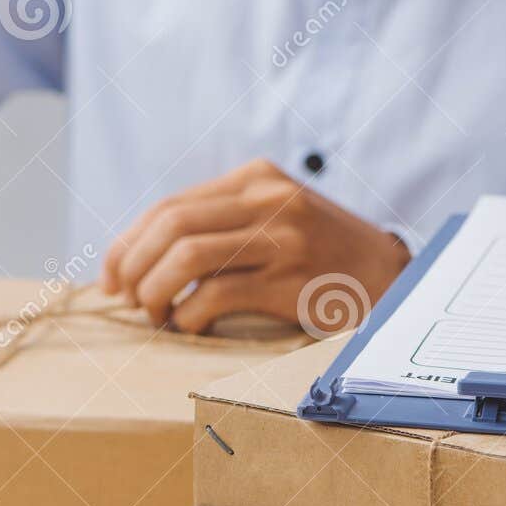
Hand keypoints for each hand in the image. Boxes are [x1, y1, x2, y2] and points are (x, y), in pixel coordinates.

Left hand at [96, 158, 409, 333]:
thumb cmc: (325, 258)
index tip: (111, 277)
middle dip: (132, 265)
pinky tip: (187, 327)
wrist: (395, 279)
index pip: (171, 204)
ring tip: (152, 314)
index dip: (128, 242)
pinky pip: (217, 294)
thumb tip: (148, 256)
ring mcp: (281, 237)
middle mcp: (268, 199)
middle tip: (124, 299)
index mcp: (257, 178)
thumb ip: (226, 223)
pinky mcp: (290, 279)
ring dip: (154, 290)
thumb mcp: (278, 218)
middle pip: (171, 224)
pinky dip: (189, 314)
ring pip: (187, 255)